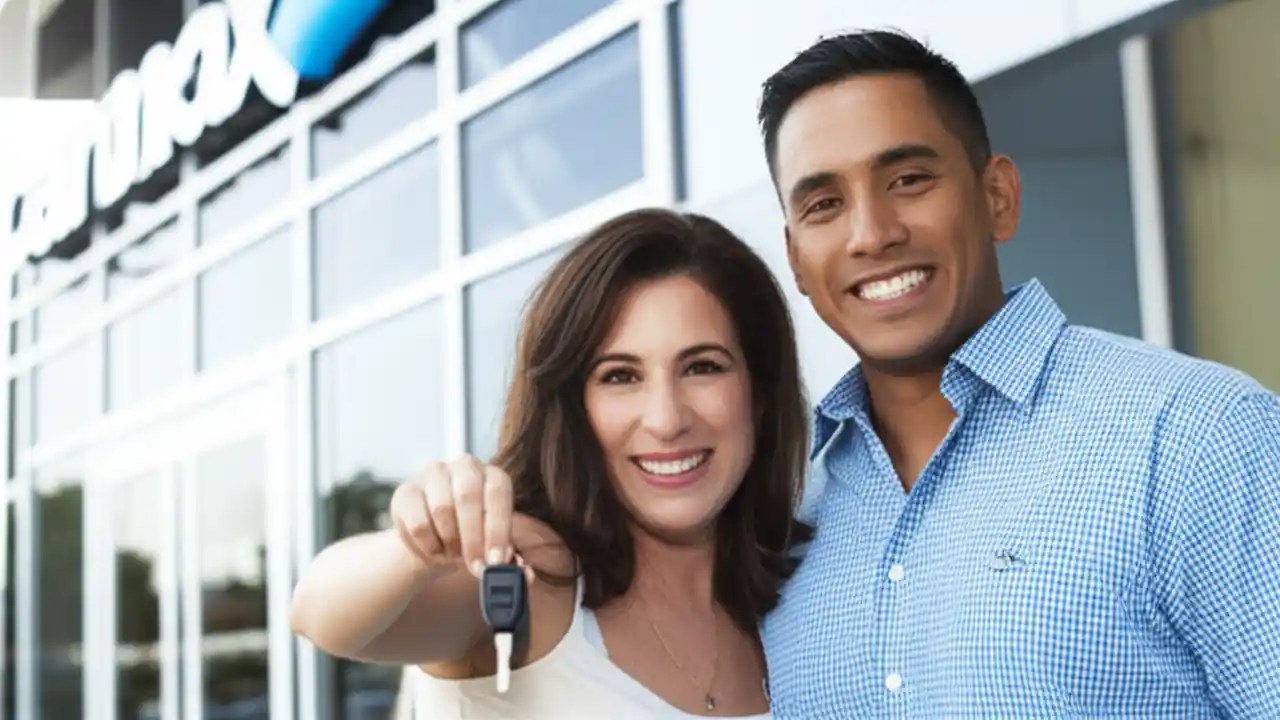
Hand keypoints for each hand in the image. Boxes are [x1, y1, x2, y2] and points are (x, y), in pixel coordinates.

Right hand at [391, 455, 538, 580]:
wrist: (432, 540)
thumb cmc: (470, 539)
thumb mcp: (492, 548)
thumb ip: (510, 560)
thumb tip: (526, 575)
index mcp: (493, 475)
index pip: (498, 492)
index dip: (497, 528)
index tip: (495, 560)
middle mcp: (465, 466)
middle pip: (468, 496)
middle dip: (473, 538)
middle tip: (475, 567)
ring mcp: (433, 474)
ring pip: (441, 509)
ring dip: (449, 542)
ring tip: (453, 553)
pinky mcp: (406, 491)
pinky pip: (417, 522)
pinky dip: (428, 545)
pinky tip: (433, 548)